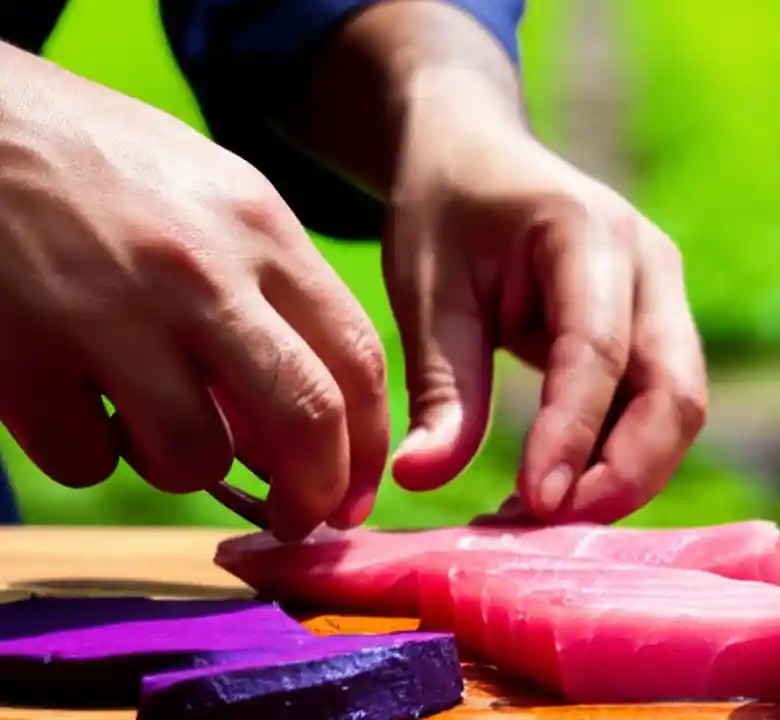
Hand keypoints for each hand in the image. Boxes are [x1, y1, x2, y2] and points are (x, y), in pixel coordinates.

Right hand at [0, 46, 389, 538]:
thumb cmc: (100, 163)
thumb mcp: (211, 195)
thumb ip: (271, 293)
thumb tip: (306, 421)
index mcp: (258, 227)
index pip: (359, 358)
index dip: (369, 445)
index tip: (353, 492)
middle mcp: (200, 272)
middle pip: (305, 419)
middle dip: (313, 492)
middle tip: (296, 518)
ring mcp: (109, 315)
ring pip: (194, 459)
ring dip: (183, 467)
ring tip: (150, 422)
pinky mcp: (22, 357)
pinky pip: (87, 461)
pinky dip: (89, 455)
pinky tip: (73, 402)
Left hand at [384, 117, 707, 524]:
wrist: (480, 154)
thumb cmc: (447, 210)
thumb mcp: (426, 288)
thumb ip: (439, 385)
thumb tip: (422, 480)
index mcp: (589, 235)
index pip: (598, 350)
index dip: (573, 433)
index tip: (538, 502)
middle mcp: (651, 267)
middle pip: (676, 392)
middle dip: (626, 473)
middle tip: (549, 529)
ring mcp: (666, 300)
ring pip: (678, 411)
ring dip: (623, 476)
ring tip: (538, 519)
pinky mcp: (659, 332)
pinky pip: (657, 410)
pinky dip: (617, 458)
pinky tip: (556, 492)